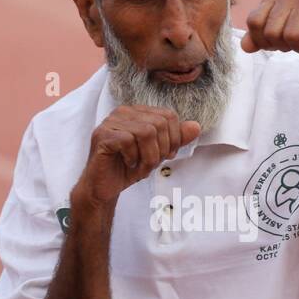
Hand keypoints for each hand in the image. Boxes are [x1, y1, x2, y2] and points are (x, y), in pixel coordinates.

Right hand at [75, 105, 200, 207]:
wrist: (104, 187)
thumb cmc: (129, 168)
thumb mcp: (158, 153)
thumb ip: (176, 139)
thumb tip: (196, 126)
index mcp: (138, 112)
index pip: (168, 116)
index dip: (174, 139)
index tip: (166, 155)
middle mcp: (124, 112)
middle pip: (159, 123)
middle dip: (161, 149)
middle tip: (151, 164)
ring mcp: (110, 121)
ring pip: (146, 132)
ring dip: (148, 156)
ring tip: (140, 166)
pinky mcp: (102, 135)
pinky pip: (128, 141)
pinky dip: (133, 157)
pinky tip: (128, 163)